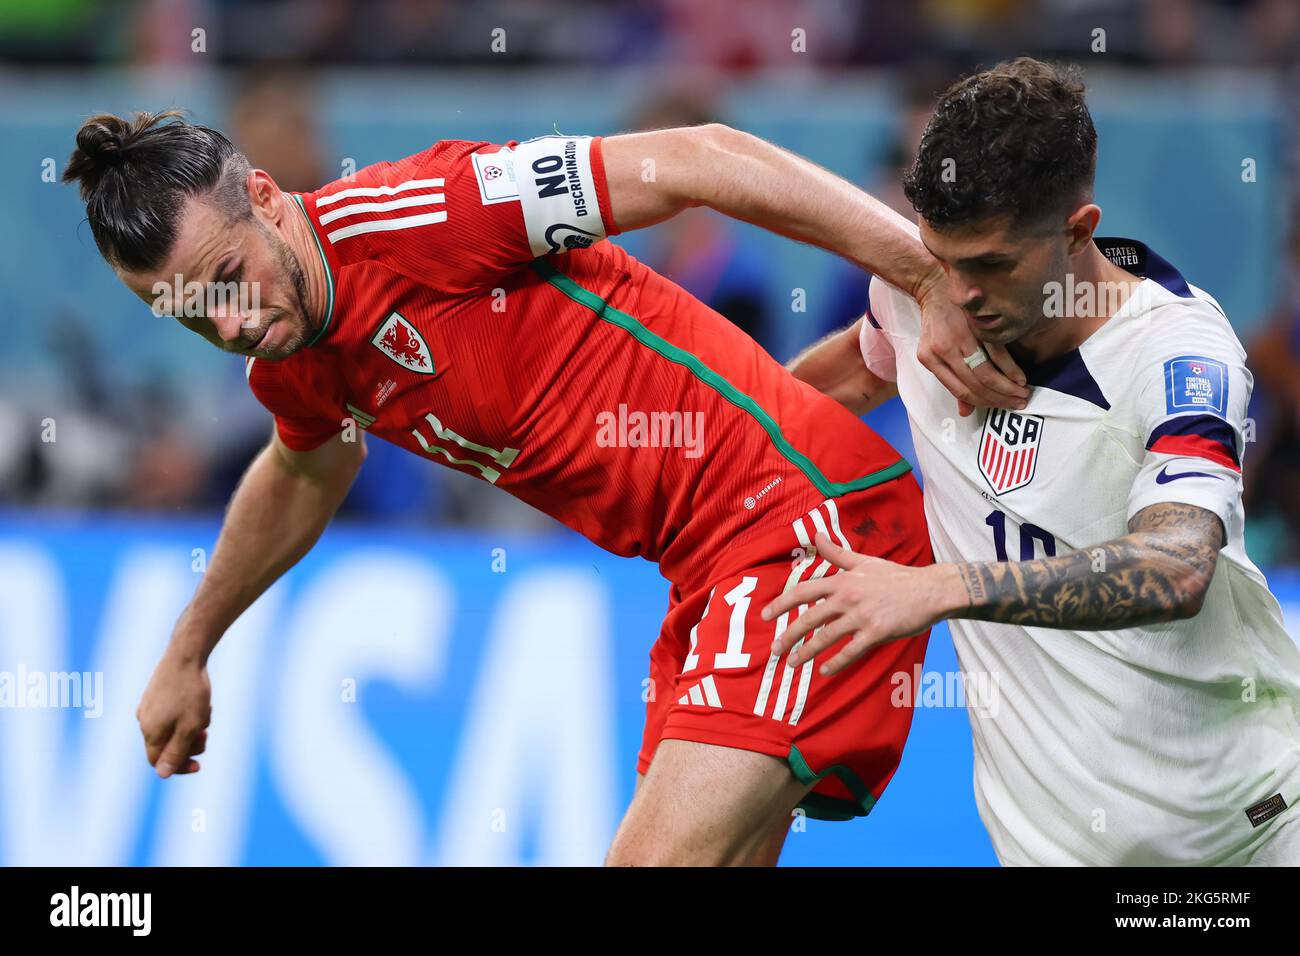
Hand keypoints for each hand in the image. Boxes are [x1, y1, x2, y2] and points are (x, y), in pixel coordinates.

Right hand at [137, 644, 211, 777]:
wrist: (186, 655)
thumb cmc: (190, 692)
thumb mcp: (189, 727)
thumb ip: (176, 752)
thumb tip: (162, 775)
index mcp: (150, 731)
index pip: (158, 762)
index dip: (179, 767)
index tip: (199, 765)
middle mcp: (144, 720)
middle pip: (166, 745)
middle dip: (188, 744)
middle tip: (206, 733)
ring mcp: (148, 706)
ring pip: (172, 728)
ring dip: (191, 727)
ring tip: (206, 712)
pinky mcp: (156, 694)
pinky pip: (172, 713)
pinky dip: (188, 713)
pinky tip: (201, 702)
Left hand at [760, 533, 964, 675]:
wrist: (930, 590)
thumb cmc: (895, 577)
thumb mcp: (863, 561)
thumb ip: (836, 553)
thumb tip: (815, 534)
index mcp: (842, 580)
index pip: (802, 591)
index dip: (780, 604)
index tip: (764, 615)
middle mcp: (847, 597)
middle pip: (809, 618)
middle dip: (788, 636)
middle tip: (774, 649)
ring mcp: (862, 616)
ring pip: (826, 637)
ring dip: (806, 653)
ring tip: (792, 664)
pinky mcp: (876, 633)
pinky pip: (850, 651)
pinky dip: (836, 662)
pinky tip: (824, 671)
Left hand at [915, 274, 1028, 416]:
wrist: (935, 287)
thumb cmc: (937, 323)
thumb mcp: (935, 352)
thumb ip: (951, 381)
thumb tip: (965, 412)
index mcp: (929, 359)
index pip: (959, 390)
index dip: (982, 403)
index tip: (999, 408)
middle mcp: (942, 350)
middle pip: (974, 384)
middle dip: (998, 399)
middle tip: (1017, 404)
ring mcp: (959, 337)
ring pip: (985, 372)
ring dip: (1007, 388)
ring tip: (1022, 394)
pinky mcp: (976, 325)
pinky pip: (996, 353)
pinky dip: (1010, 369)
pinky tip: (1020, 378)